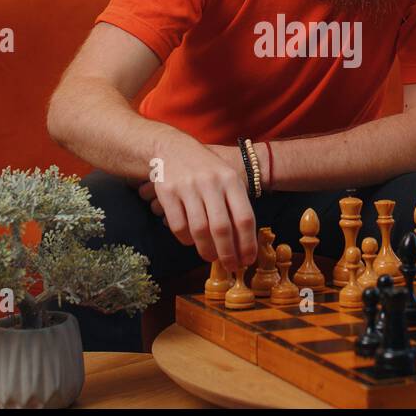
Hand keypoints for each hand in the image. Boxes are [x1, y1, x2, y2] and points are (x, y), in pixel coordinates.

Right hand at [135, 139, 254, 270]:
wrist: (172, 149)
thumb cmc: (206, 170)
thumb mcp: (226, 179)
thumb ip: (236, 206)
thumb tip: (244, 245)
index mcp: (230, 180)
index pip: (244, 218)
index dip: (247, 243)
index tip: (248, 260)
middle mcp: (210, 182)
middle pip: (222, 228)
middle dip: (228, 253)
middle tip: (230, 266)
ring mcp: (187, 187)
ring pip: (199, 230)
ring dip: (206, 250)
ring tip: (210, 257)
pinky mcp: (167, 192)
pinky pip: (178, 225)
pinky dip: (186, 240)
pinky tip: (191, 241)